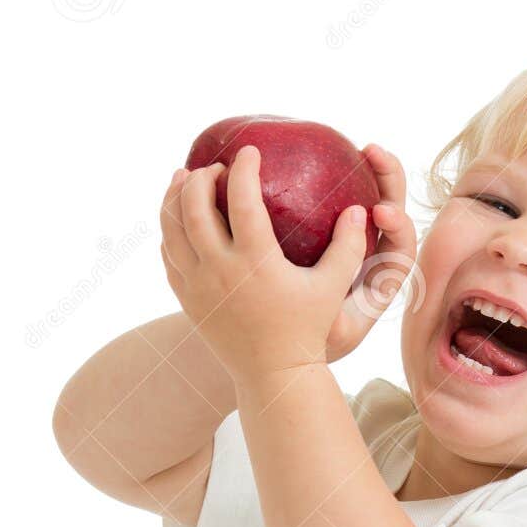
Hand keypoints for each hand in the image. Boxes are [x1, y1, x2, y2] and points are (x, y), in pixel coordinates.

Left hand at [157, 144, 379, 383]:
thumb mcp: (333, 288)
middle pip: (193, 204)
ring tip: (186, 179)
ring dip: (175, 196)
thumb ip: (349, 247)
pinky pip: (168, 254)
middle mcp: (220, 270)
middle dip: (201, 176)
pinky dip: (170, 229)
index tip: (249, 151)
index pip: (241, 197)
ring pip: (171, 226)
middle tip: (215, 168)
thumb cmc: (307, 330)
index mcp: (256, 262)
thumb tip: (359, 209)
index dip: (243, 167)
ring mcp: (197, 285)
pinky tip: (181, 218)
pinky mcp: (187, 299)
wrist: (273, 375)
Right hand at [324, 144, 417, 362]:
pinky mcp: (326, 227)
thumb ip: (335, 311)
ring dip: (369, 170)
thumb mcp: (325, 330)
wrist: (282, 340)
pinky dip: (334, 175)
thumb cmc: (307, 342)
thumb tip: (335, 288)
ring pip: (368, 198)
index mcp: (378, 282)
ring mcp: (349, 239)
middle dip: (390, 181)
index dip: (400, 227)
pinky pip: (336, 196)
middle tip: (373, 154)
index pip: (401, 249)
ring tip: (359, 147)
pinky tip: (315, 156)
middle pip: (391, 213)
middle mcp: (369, 257)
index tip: (380, 211)